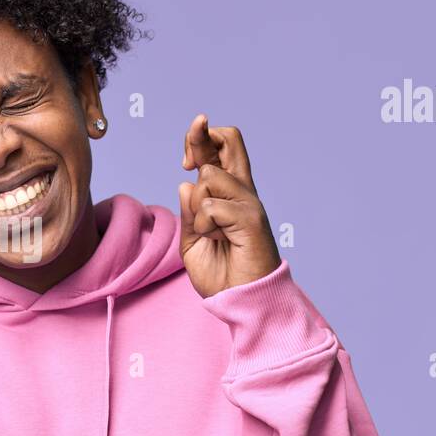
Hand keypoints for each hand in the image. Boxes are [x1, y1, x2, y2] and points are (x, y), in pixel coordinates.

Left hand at [177, 114, 280, 297]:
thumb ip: (189, 212)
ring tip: (210, 232)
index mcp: (228, 194)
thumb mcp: (191, 240)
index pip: (219, 150)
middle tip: (185, 159)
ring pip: (210, 176)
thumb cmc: (220, 273)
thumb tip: (186, 183)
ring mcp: (249, 202)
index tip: (184, 160)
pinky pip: (211, 207)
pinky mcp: (251, 218)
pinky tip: (217, 240)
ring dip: (198, 206)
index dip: (199, 140)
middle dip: (200, 136)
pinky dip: (204, 226)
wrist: (240, 299)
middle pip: (229, 140)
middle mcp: (242, 191)